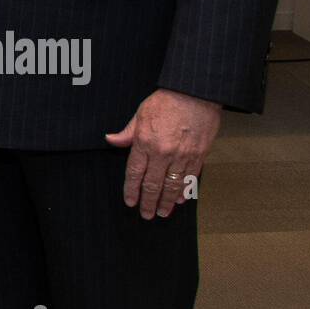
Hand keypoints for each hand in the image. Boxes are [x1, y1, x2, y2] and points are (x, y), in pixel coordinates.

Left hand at [106, 88, 221, 218]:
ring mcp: (182, 156)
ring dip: (166, 202)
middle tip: (146, 214)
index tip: (130, 201)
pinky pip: (190, 178)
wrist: (195, 93)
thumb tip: (110, 140)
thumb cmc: (166, 101)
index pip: (135, 172)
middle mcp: (163, 152)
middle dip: (148, 202)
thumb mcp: (140, 113)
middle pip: (153, 184)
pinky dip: (185, 191)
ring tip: (162, 212)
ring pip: (172, 186)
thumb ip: (127, 132)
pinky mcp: (199, 156)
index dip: (131, 190)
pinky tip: (180, 200)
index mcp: (145, 142)